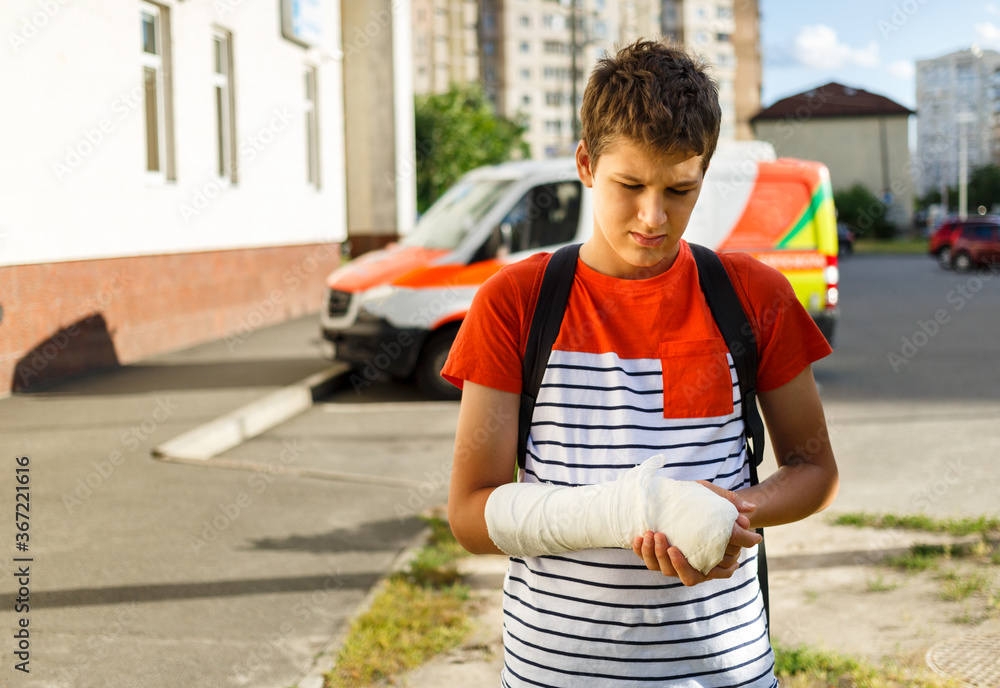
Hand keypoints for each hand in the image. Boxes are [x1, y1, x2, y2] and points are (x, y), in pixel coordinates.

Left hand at [632, 503, 760, 585]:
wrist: (687, 499)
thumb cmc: (706, 503)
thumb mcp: (716, 498)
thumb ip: (731, 504)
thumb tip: (749, 510)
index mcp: (712, 557)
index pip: (709, 573)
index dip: (693, 568)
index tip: (676, 550)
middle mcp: (694, 564)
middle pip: (685, 576)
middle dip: (670, 561)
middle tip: (660, 537)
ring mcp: (674, 561)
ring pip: (663, 569)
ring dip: (652, 554)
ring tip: (649, 534)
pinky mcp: (657, 554)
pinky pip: (647, 559)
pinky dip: (640, 551)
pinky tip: (638, 537)